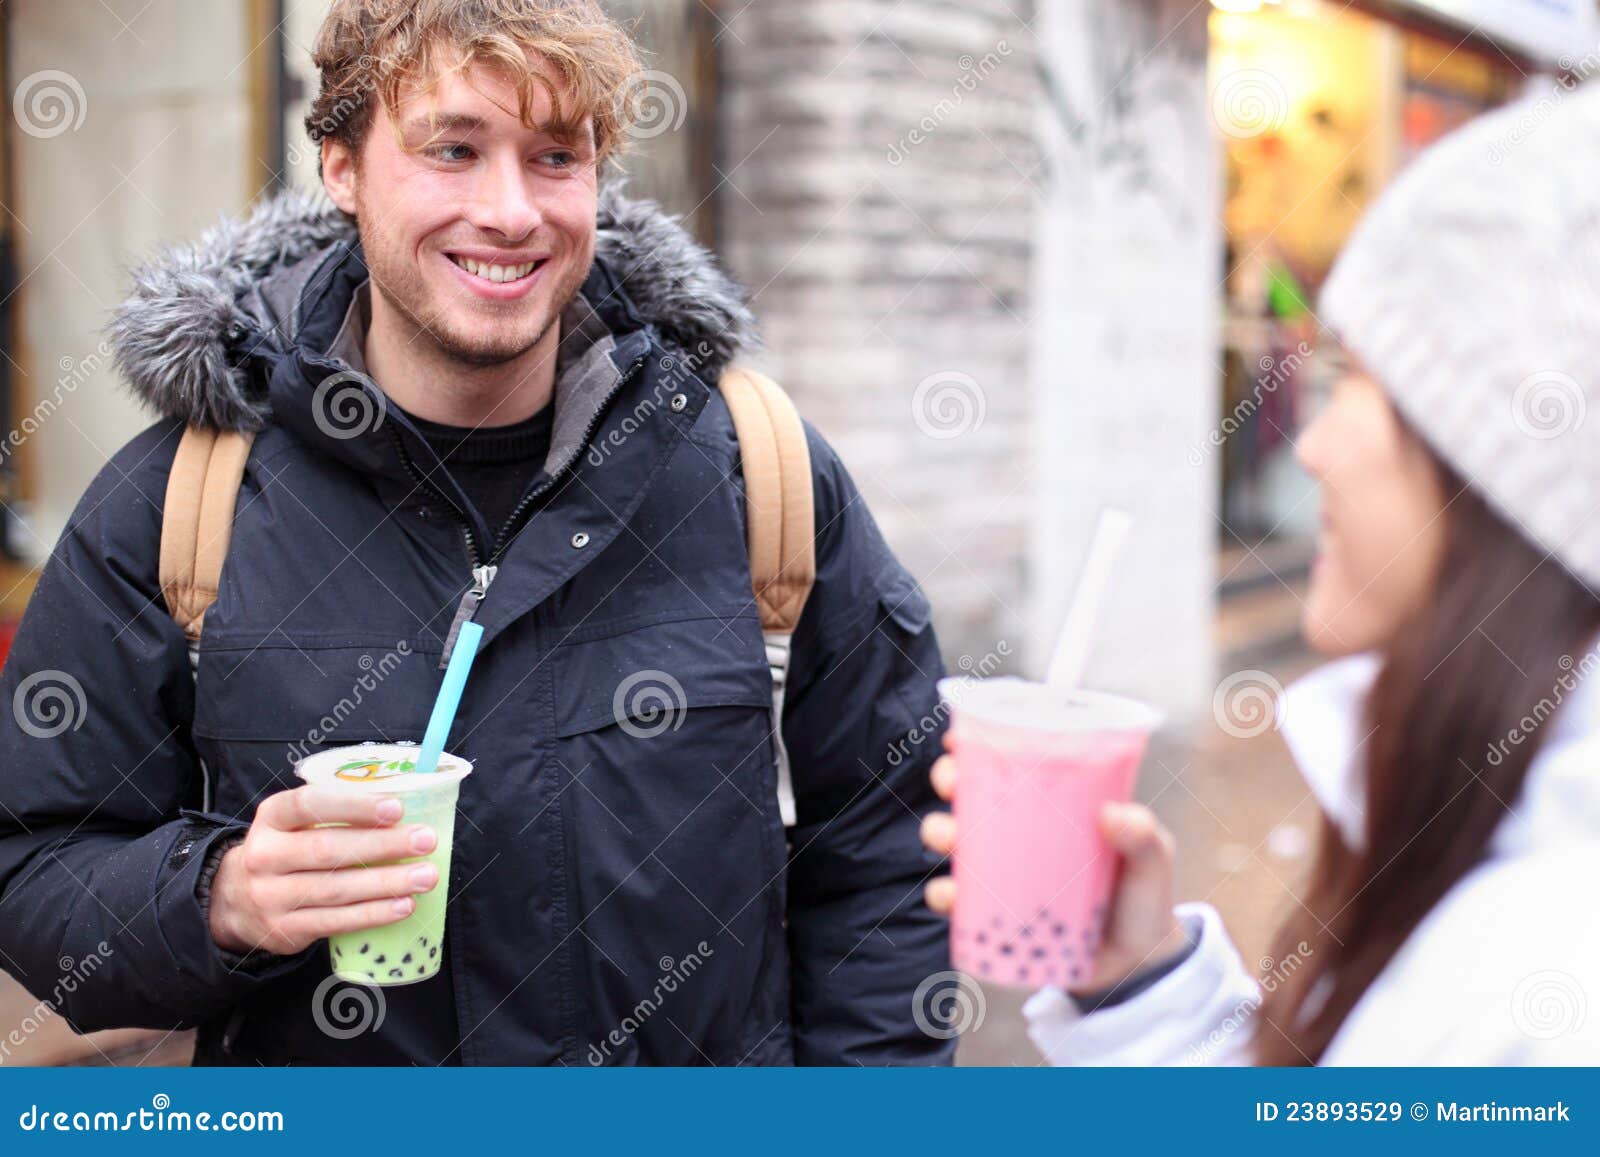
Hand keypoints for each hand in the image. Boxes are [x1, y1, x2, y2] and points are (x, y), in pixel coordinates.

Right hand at [208, 785, 438, 955]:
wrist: (235, 901)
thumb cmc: (287, 850)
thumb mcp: (294, 823)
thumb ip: (335, 813)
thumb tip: (404, 811)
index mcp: (271, 818)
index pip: (307, 805)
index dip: (353, 806)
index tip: (396, 808)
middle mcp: (264, 856)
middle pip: (328, 849)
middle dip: (383, 845)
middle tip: (426, 840)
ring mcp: (271, 896)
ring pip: (336, 889)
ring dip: (386, 883)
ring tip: (425, 876)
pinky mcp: (285, 930)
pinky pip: (336, 922)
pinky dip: (373, 914)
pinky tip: (403, 905)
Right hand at [919, 745, 1188, 993]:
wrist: (1136, 963)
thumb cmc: (1143, 898)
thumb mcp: (1152, 862)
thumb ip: (1145, 838)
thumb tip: (1113, 814)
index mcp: (1052, 804)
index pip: (1010, 761)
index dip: (976, 743)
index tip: (960, 738)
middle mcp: (1018, 831)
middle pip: (969, 791)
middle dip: (949, 779)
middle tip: (953, 785)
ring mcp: (1002, 870)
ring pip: (953, 839)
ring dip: (938, 831)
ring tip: (951, 839)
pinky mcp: (993, 913)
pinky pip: (955, 901)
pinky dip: (944, 895)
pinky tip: (950, 895)